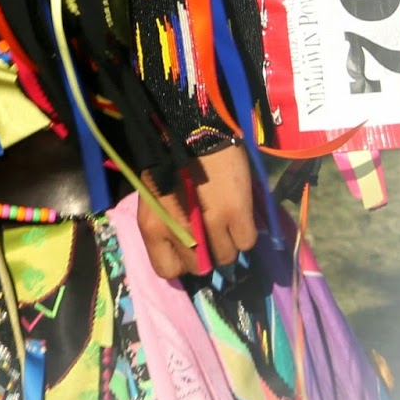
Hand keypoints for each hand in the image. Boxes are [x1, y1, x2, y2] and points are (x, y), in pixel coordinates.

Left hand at [136, 143, 256, 280]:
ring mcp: (210, 224)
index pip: (167, 271)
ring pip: (226, 257)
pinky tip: (239, 215)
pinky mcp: (237, 213)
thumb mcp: (155, 196)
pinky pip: (246, 243)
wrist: (192, 128)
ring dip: (227, 243)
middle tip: (209, 233)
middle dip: (206, 254)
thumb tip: (184, 249)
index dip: (181, 263)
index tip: (188, 250)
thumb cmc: (168, 159)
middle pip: (200, 268)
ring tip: (224, 220)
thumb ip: (166, 224)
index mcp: (152, 226)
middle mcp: (180, 232)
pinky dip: (245, 233)